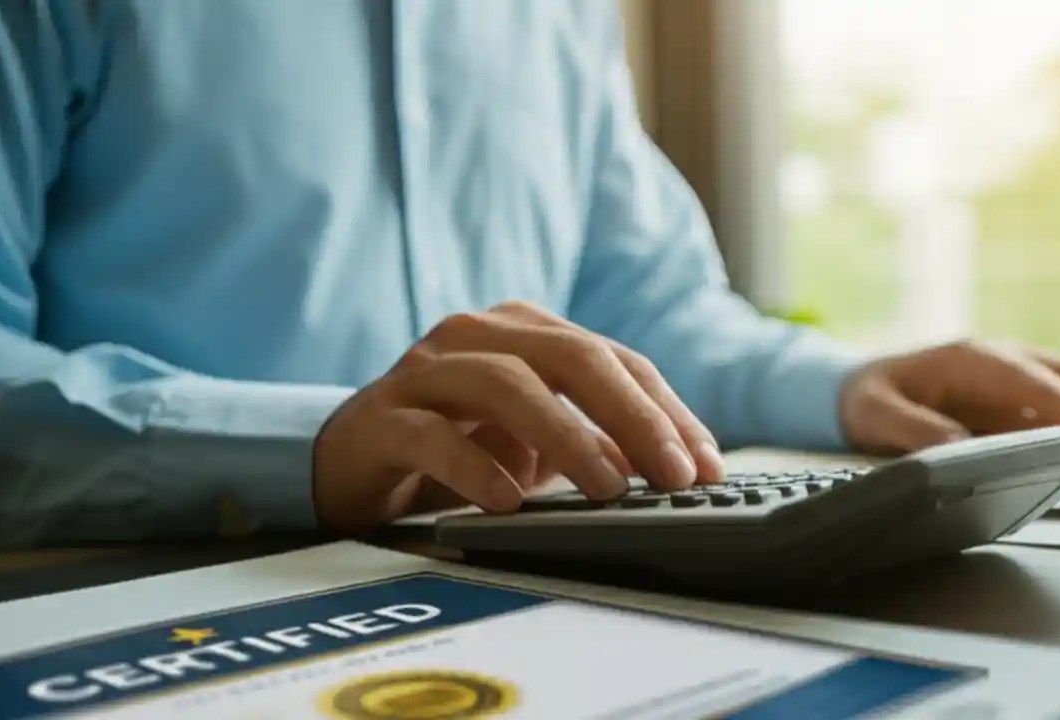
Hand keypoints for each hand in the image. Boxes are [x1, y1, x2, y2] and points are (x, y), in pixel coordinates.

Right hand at [312, 301, 723, 533]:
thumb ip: (600, 442)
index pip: (613, 360)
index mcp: (526, 330)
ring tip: (608, 488)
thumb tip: (678, 468)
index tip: (705, 465)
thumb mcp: (539, 442)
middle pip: (570, 357)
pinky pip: (431, 434)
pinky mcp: (379, 418)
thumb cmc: (459, 443)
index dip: (666, 411)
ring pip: (504, 384)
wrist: (353, 460)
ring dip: (566, 436)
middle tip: (674, 475)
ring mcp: (424, 372)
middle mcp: (477, 336)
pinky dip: (474, 466)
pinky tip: (507, 500)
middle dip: (633, 416)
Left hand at [839, 340, 1059, 454]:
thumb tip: (957, 448)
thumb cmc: (866, 399)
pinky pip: (1055, 412)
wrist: (853, 393)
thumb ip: (912, 428)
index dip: (1056, 400)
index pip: (1023, 376)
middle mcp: (999, 362)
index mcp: (967, 358)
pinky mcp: (1013, 403)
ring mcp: (1011, 381)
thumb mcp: (875, 414)